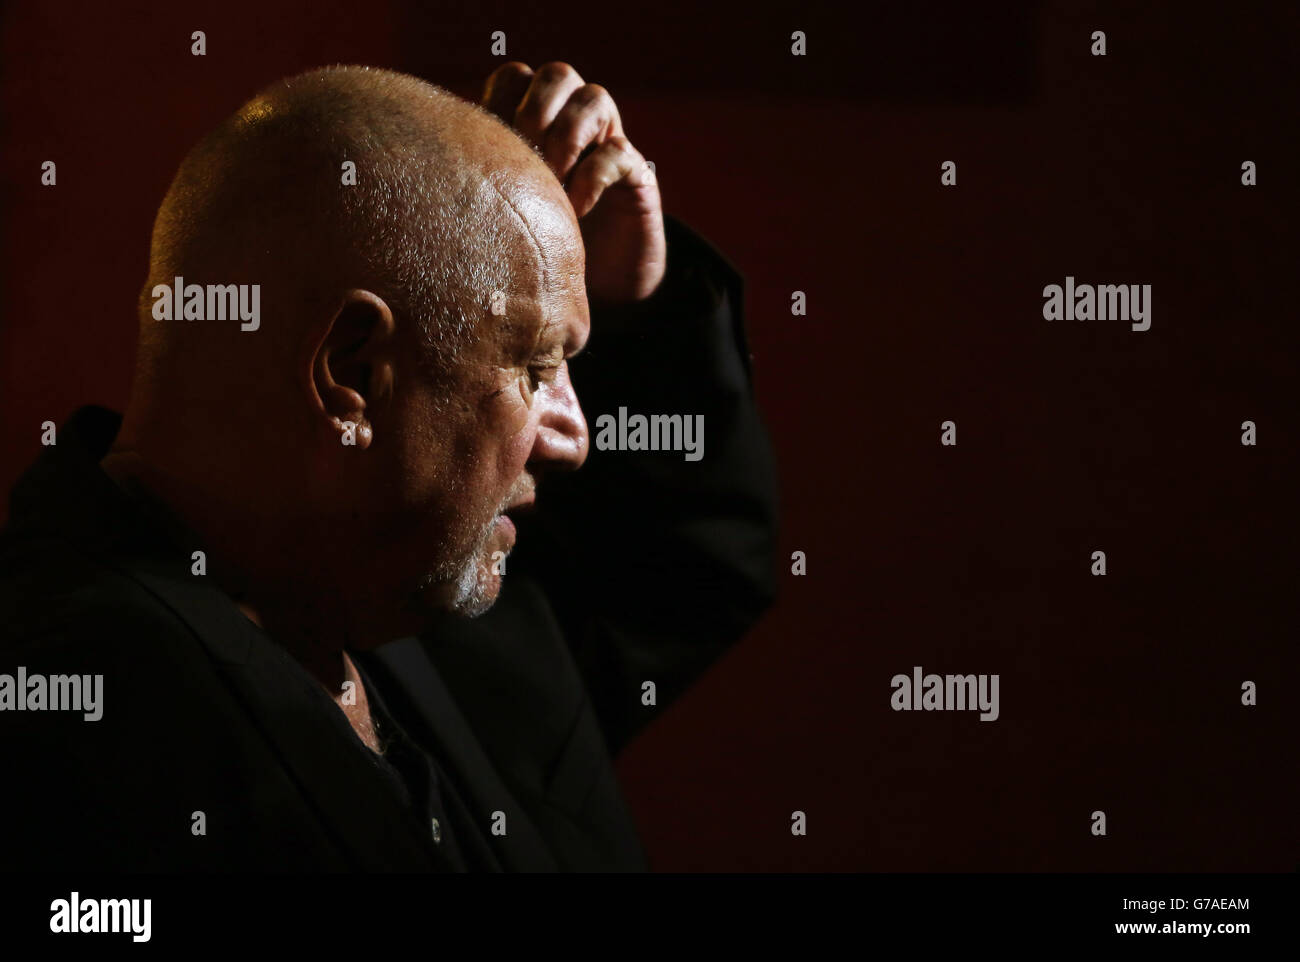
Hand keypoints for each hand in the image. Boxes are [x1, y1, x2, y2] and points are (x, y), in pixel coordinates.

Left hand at [482, 61, 666, 305]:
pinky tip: (575, 210)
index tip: (492, 145)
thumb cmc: (541, 248)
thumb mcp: (505, 211)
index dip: (503, 99)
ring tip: (552, 182)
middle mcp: (573, 122)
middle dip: (537, 111)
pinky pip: (617, 152)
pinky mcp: (636, 174)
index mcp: (536, 122)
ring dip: (567, 136)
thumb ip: (482, 182)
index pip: (515, 77)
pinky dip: (592, 177)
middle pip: (558, 74)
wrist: (600, 287)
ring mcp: (608, 143)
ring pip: (595, 98)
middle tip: (525, 158)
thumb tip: (433, 170)